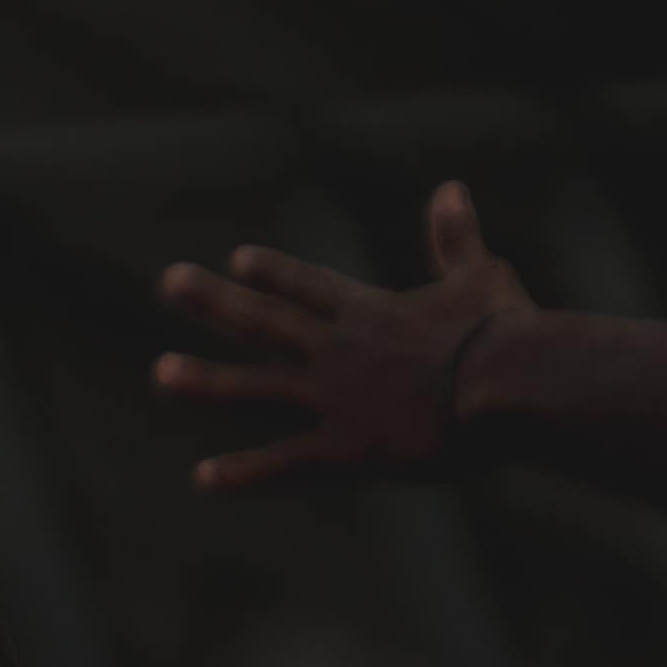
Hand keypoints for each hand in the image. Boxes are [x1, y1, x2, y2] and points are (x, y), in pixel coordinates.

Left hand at [151, 182, 529, 490]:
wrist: (504, 383)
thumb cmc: (505, 331)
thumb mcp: (480, 274)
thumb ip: (454, 238)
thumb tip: (449, 188)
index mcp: (371, 312)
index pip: (310, 287)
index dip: (273, 274)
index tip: (237, 260)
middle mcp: (338, 350)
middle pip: (264, 321)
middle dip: (215, 302)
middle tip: (168, 281)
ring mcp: (333, 399)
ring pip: (254, 388)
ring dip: (205, 381)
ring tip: (161, 372)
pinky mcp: (344, 449)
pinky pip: (282, 463)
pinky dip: (243, 473)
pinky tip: (202, 478)